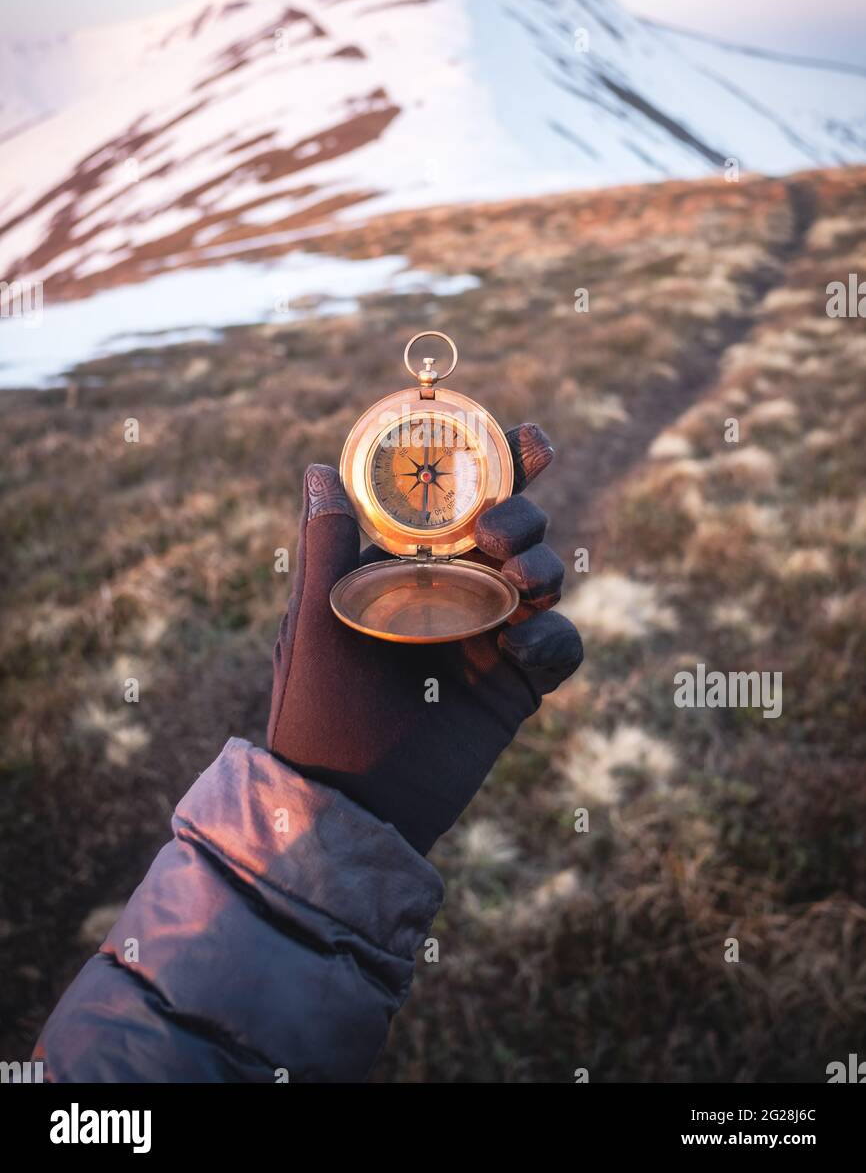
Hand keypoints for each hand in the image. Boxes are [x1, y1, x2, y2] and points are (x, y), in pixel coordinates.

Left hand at [267, 424, 583, 854]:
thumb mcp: (315, 622)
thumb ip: (325, 548)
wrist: (348, 804)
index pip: (457, 505)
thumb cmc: (316, 709)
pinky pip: (559, 648)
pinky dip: (554, 638)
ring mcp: (487, 640)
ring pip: (544, 580)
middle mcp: (453, 596)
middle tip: (497, 535)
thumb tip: (318, 468)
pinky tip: (520, 646)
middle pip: (514, 532)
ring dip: (544, 567)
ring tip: (518, 584)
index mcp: (406, 569)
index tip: (529, 438)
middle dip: (523, 515)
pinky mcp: (513, 688)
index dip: (499, 466)